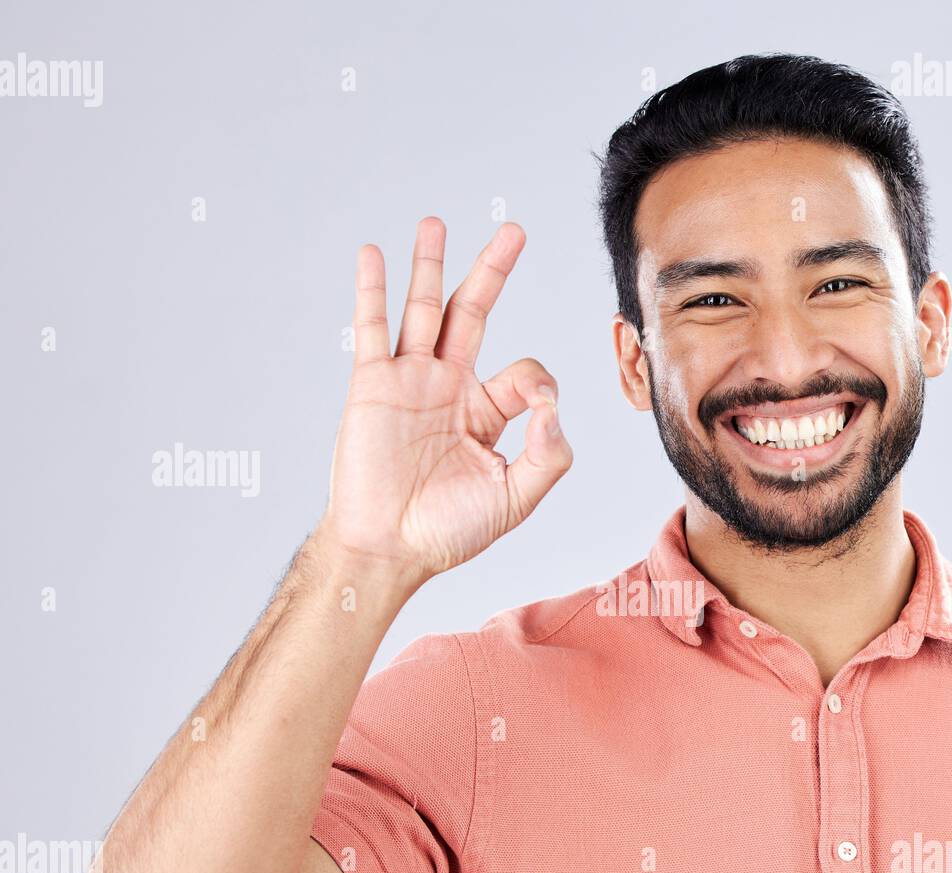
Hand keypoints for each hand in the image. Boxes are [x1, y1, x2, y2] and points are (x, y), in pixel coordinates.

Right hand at [316, 217, 571, 586]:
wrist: (390, 548)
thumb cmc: (450, 531)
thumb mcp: (517, 497)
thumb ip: (548, 454)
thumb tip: (553, 406)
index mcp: (486, 413)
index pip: (524, 374)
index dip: (539, 383)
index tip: (538, 408)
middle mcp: (450, 389)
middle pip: (473, 314)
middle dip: (493, 272)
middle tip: (513, 230)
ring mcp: (410, 382)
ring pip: (424, 310)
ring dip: (429, 265)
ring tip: (435, 222)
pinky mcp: (373, 385)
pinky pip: (373, 329)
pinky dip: (373, 291)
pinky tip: (373, 255)